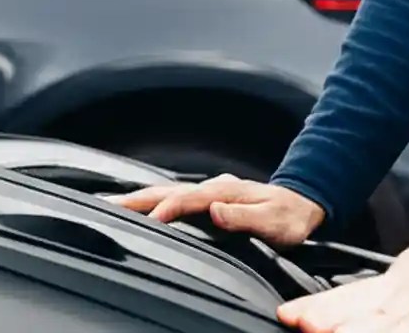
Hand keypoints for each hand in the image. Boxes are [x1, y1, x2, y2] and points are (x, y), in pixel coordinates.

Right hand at [106, 173, 325, 246]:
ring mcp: (208, 192)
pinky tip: (137, 207)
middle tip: (107, 206)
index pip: (189, 199)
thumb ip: (246, 216)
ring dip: (139, 198)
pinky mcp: (207, 199)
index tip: (150, 221)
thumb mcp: (276, 221)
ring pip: (167, 193)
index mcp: (225, 192)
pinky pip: (173, 198)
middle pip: (168, 191)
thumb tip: (216, 210)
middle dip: (138, 198)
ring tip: (110, 205)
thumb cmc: (290, 218)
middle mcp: (213, 188)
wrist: (301, 205)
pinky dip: (151, 201)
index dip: (168, 209)